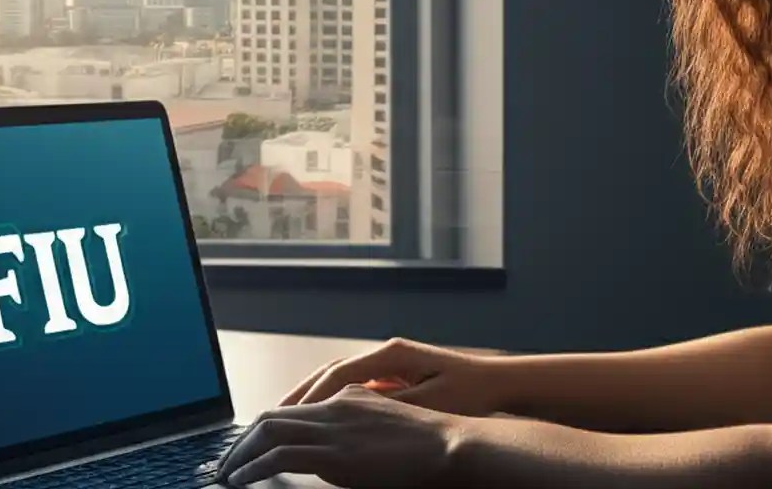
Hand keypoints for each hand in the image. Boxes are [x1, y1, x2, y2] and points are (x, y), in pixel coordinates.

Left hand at [216, 384, 466, 486]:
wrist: (449, 445)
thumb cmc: (431, 444)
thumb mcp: (392, 426)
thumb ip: (363, 430)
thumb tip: (342, 452)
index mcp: (349, 397)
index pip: (295, 409)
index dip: (266, 427)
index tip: (249, 446)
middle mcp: (335, 405)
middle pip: (274, 416)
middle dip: (244, 440)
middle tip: (227, 461)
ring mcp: (333, 426)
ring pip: (269, 431)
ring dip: (241, 453)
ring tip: (227, 473)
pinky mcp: (333, 451)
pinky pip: (280, 455)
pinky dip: (253, 466)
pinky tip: (242, 480)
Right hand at [279, 337, 503, 416]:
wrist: (499, 382)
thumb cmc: (471, 393)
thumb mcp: (430, 403)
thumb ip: (391, 407)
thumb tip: (351, 415)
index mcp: (391, 354)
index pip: (339, 374)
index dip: (311, 397)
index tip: (287, 417)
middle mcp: (386, 352)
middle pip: (331, 371)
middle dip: (301, 394)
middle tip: (271, 416)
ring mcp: (389, 362)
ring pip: (340, 378)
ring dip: (314, 397)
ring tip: (286, 418)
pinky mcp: (395, 374)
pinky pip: (355, 386)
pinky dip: (334, 401)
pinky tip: (321, 420)